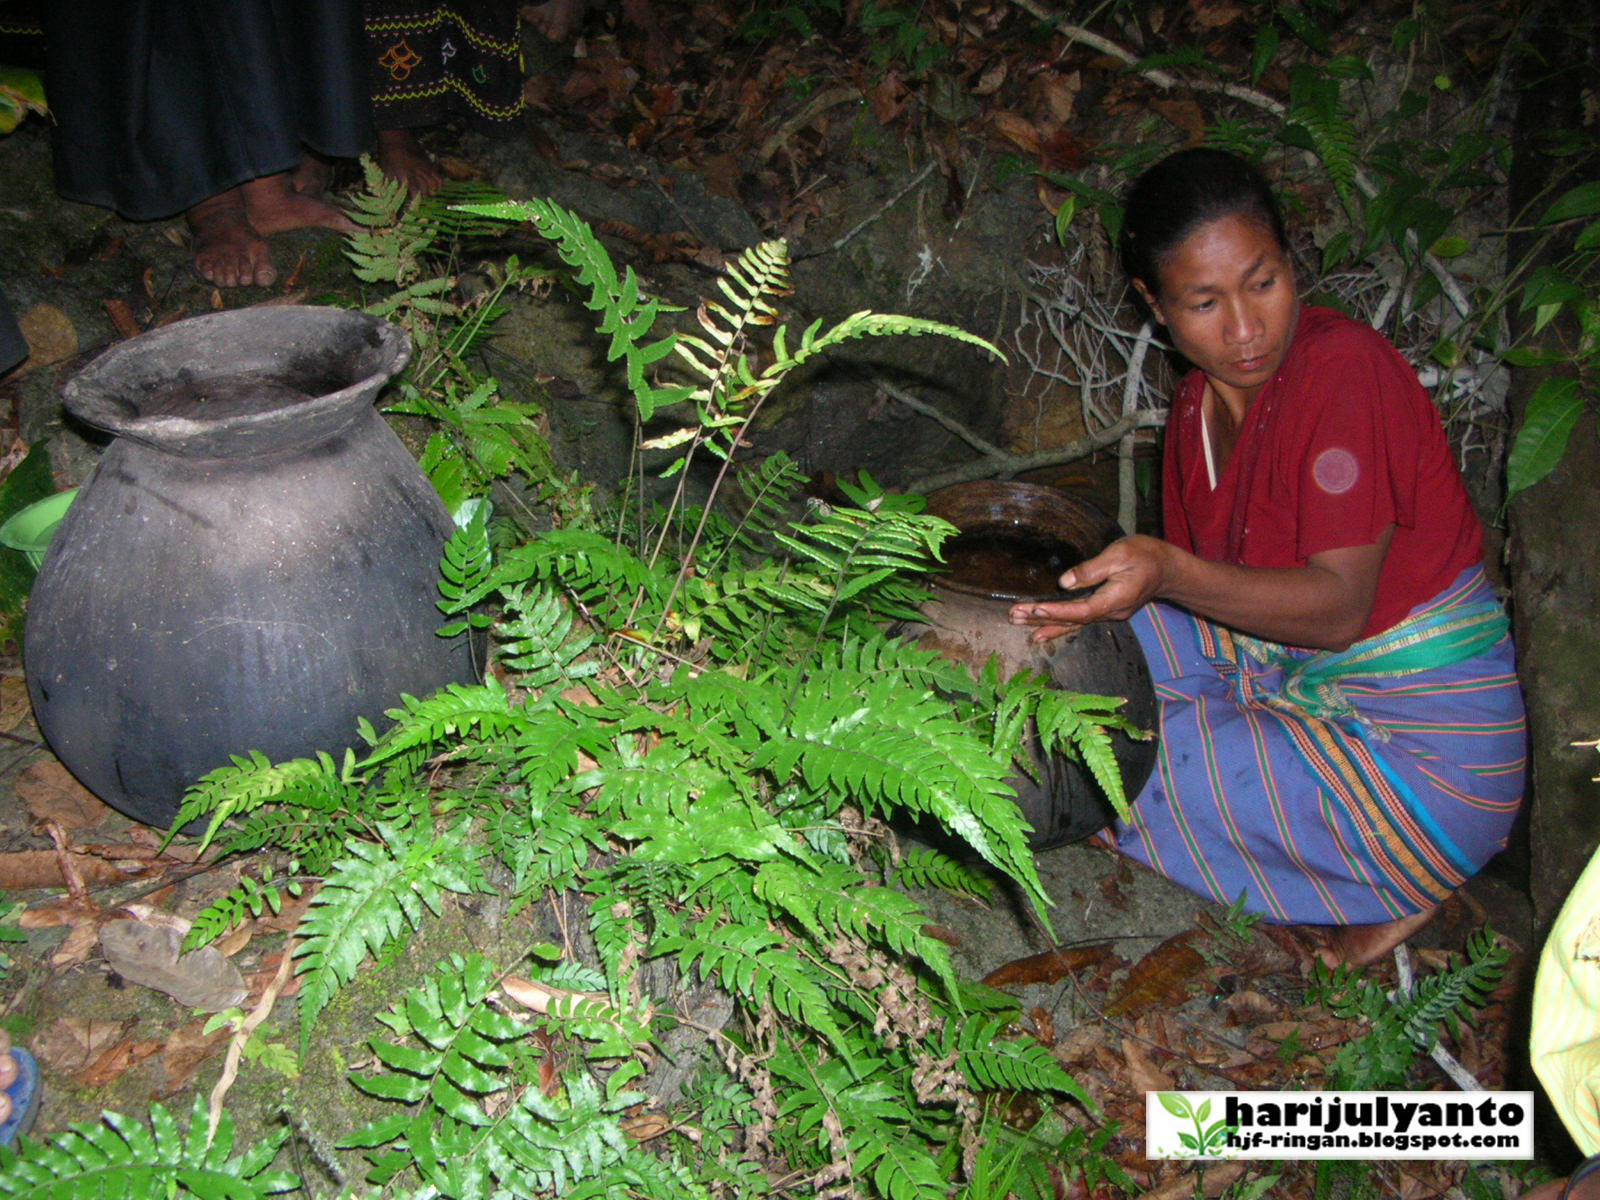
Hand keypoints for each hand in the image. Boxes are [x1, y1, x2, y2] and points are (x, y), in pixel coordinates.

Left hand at [1008, 535, 1169, 643]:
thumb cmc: (1146, 556)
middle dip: (1042, 618)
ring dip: (1045, 623)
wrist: (1168, 569)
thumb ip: (1092, 569)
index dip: (1056, 611)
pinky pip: (1078, 621)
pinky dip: (1058, 625)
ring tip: (1018, 623)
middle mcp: (1110, 612)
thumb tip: (1065, 582)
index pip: (1081, 611)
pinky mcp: (1105, 610)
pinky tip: (1041, 631)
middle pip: (1072, 620)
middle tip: (1014, 615)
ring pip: (1073, 623)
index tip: (1034, 608)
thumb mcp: (1120, 554)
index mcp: (1115, 599)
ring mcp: (1108, 614)